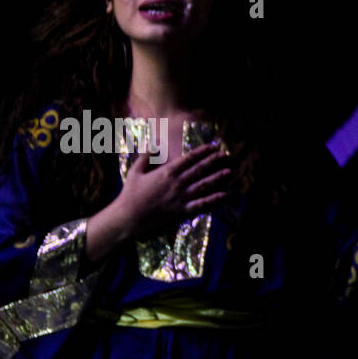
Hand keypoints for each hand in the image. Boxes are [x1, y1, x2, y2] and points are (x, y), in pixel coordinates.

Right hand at [114, 140, 231, 238]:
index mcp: (165, 173)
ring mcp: (180, 198)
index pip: (188, 159)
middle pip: (199, 170)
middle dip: (213, 161)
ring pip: (203, 186)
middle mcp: (176, 184)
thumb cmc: (130, 194)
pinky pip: (200, 205)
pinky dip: (213, 200)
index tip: (212, 147)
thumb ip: (146, 156)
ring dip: (217, 178)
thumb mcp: (136, 171)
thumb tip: (153, 142)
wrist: (128, 217)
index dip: (201, 152)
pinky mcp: (181, 212)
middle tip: (225, 155)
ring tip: (229, 172)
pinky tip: (224, 195)